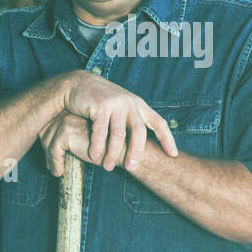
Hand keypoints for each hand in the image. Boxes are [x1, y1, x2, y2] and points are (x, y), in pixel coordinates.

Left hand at [38, 111, 127, 175]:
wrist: (125, 147)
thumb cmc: (111, 146)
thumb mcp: (91, 139)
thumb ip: (77, 137)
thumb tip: (57, 150)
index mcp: (75, 113)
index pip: (53, 126)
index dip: (49, 143)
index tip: (51, 160)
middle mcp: (69, 114)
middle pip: (46, 132)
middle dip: (46, 151)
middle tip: (48, 167)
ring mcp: (67, 121)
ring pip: (47, 140)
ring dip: (49, 159)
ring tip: (55, 171)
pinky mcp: (68, 132)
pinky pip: (53, 150)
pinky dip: (55, 162)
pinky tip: (59, 172)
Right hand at [60, 70, 177, 170]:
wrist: (78, 83)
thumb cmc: (100, 100)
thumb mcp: (121, 106)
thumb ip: (132, 119)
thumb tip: (142, 143)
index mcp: (139, 105)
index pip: (159, 122)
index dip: (167, 139)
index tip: (173, 154)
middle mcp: (130, 103)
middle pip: (139, 131)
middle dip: (136, 152)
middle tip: (131, 168)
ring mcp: (116, 104)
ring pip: (118, 134)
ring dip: (113, 152)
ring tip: (108, 167)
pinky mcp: (100, 106)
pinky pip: (100, 130)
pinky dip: (97, 145)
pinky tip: (94, 156)